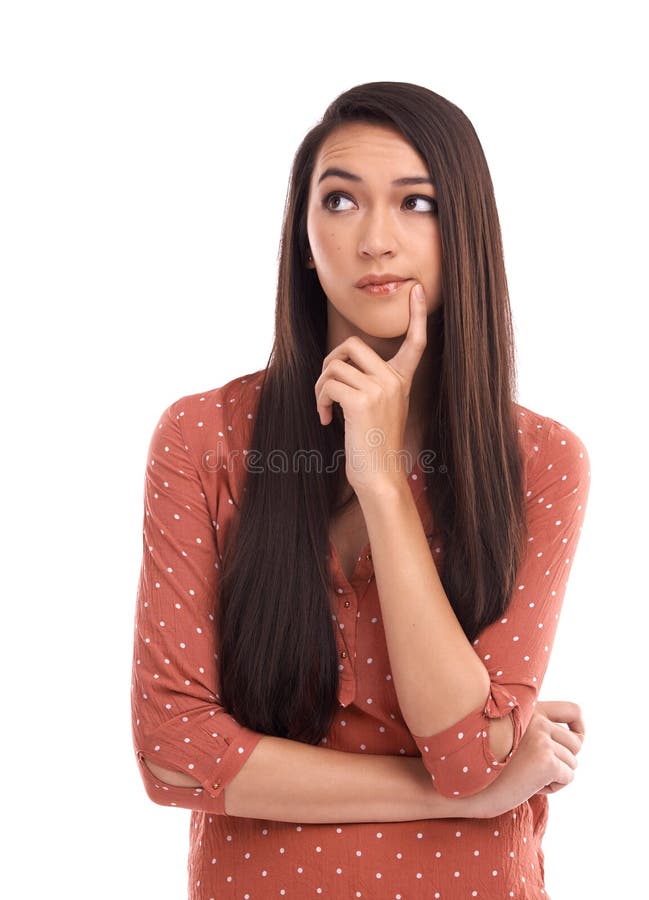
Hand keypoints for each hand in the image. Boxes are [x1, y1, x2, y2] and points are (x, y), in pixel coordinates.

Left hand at [314, 282, 427, 495]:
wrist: (379, 476)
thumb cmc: (373, 445)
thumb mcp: (378, 408)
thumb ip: (370, 384)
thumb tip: (339, 365)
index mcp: (402, 380)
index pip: (415, 341)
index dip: (416, 315)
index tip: (415, 290)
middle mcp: (395, 380)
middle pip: (351, 345)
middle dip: (329, 363)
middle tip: (327, 388)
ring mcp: (381, 389)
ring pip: (334, 366)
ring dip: (320, 387)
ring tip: (326, 408)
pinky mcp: (363, 402)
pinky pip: (329, 384)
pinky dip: (320, 400)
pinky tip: (327, 419)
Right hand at [471, 700, 585, 818]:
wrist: (466, 782)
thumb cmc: (484, 764)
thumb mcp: (508, 736)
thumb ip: (533, 730)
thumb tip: (573, 741)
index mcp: (528, 709)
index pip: (573, 710)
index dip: (579, 728)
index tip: (575, 740)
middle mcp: (536, 719)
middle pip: (575, 744)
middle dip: (563, 761)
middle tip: (536, 771)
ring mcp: (541, 738)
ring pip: (573, 763)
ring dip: (556, 776)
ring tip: (528, 778)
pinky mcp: (546, 760)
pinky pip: (568, 777)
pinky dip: (554, 787)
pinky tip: (529, 785)